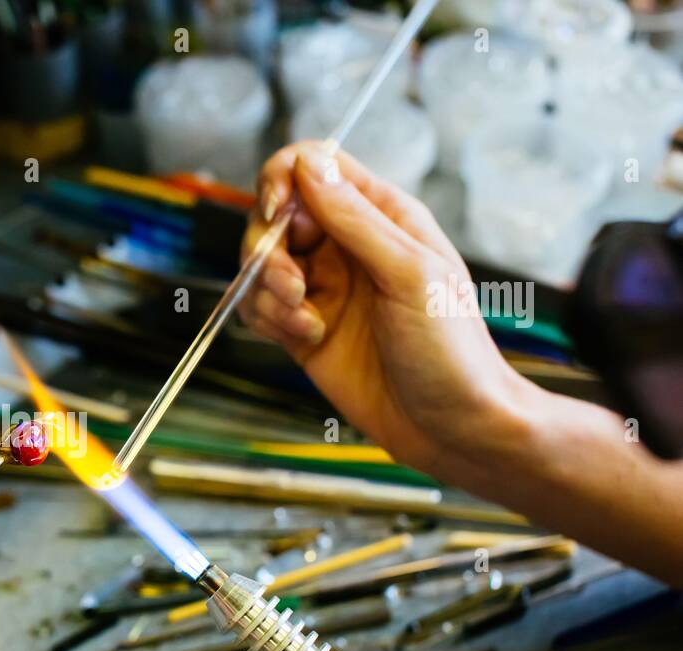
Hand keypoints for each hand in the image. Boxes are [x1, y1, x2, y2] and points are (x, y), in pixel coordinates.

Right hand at [239, 142, 537, 478]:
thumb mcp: (409, 274)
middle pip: (274, 216)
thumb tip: (309, 164)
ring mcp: (322, 287)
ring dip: (268, 292)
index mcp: (380, 216)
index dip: (283, 180)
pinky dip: (268, 320)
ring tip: (305, 321)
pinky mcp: (303, 328)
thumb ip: (354, 218)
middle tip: (293, 287)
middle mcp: (346, 245)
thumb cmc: (451, 349)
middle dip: (269, 249)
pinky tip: (306, 339)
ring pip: (259, 264)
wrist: (452, 426)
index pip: (314, 166)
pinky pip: (260, 307)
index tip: (277, 215)